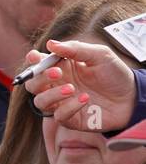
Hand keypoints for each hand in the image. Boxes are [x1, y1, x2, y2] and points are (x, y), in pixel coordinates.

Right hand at [22, 40, 136, 132]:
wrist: (131, 97)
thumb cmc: (114, 74)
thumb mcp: (100, 55)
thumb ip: (76, 49)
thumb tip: (51, 44)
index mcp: (62, 69)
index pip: (39, 66)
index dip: (33, 61)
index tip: (34, 56)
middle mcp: (57, 87)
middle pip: (33, 85)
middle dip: (40, 78)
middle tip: (57, 72)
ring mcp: (61, 104)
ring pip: (40, 102)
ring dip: (52, 94)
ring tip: (72, 88)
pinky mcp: (69, 119)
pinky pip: (58, 115)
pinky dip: (69, 107)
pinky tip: (85, 99)